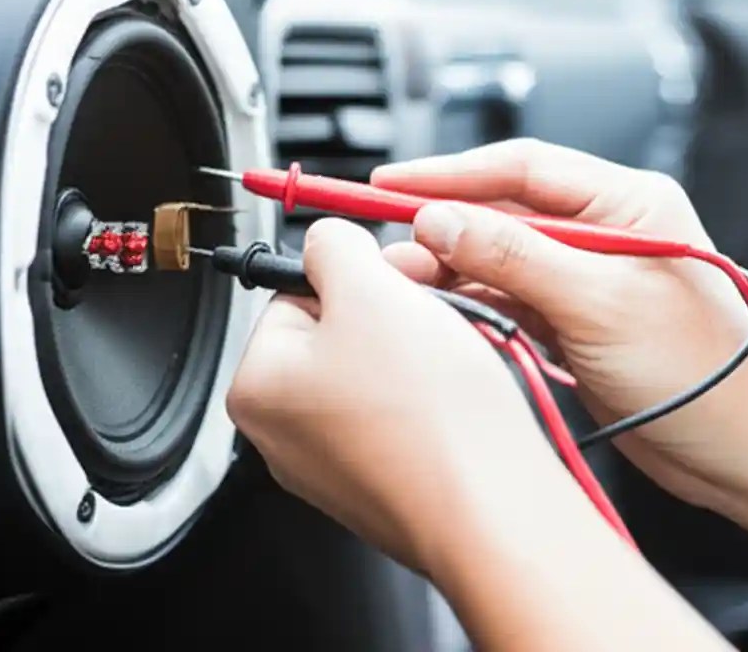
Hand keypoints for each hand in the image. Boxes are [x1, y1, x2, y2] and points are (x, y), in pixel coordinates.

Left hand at [226, 217, 588, 571]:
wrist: (491, 509)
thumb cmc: (428, 416)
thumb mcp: (371, 289)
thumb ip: (334, 246)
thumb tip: (324, 238)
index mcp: (256, 386)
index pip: (295, 294)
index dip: (354, 279)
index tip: (392, 286)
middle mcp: (282, 437)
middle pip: (337, 334)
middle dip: (388, 318)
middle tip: (428, 322)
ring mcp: (332, 469)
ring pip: (376, 375)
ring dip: (416, 356)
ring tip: (450, 367)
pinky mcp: (383, 487)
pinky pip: (402, 421)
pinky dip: (432, 404)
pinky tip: (457, 408)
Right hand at [373, 139, 747, 507]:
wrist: (738, 451)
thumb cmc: (697, 371)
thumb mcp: (597, 302)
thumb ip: (513, 256)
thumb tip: (439, 220)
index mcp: (628, 204)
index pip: (523, 169)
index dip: (452, 174)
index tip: (393, 184)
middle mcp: (606, 233)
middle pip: (505, 213)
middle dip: (445, 228)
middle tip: (387, 247)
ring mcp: (589, 280)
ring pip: (501, 260)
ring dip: (452, 271)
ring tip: (403, 285)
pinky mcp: (576, 324)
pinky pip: (511, 301)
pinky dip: (474, 306)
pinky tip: (440, 313)